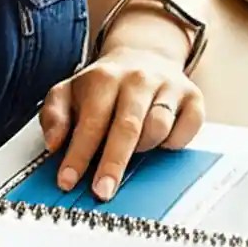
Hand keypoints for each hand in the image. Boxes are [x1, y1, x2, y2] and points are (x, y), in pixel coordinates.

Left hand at [39, 47, 204, 200]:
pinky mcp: (193, 96)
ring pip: (158, 129)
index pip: (91, 122)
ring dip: (144, 148)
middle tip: (103, 191)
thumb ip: (54, 115)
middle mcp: (138, 79)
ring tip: (133, 147)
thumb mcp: (69, 91)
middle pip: (127, 127)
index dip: (79, 155)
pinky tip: (160, 139)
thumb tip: (54, 143)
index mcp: (104, 78)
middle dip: (113, 163)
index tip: (67, 181)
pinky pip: (187, 130)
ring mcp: (168, 86)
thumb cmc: (104, 84)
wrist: (144, 55)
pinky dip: (173, 142)